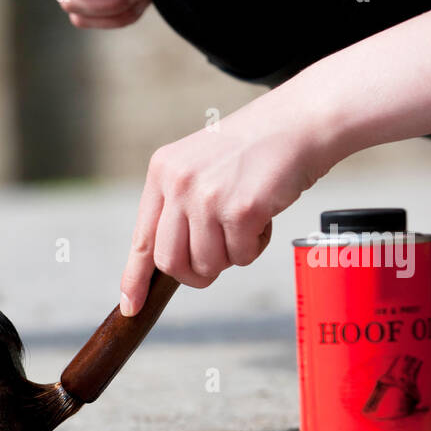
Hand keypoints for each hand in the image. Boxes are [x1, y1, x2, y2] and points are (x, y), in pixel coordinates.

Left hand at [119, 96, 339, 314]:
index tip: (130, 307)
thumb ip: (178, 208)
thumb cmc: (253, 152)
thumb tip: (166, 264)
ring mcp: (207, 197)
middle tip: (216, 262)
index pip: (141, 238)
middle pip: (170, 262)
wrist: (300, 122)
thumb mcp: (199, 168)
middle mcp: (178, 184)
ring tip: (246, 224)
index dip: (134, 279)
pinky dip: (255, 247)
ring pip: (207, 264)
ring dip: (230, 256)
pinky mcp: (241, 209)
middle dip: (194, 273)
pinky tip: (264, 217)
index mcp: (162, 172)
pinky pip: (240, 257)